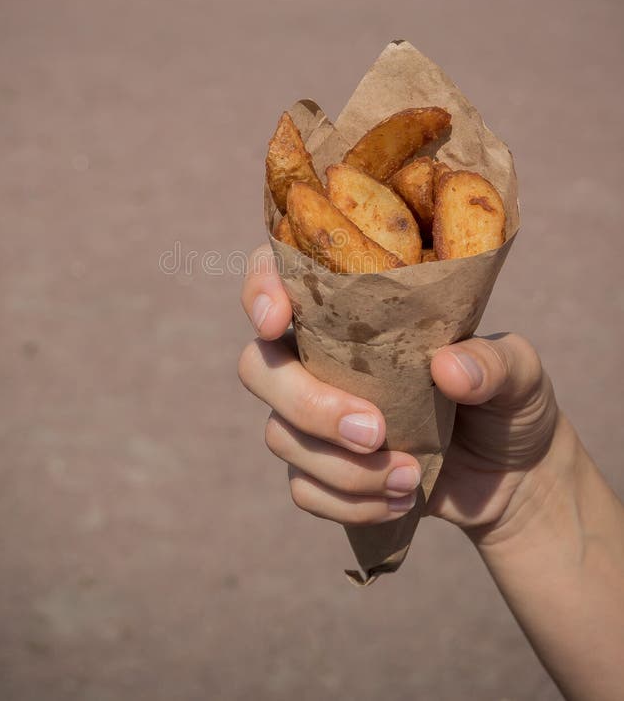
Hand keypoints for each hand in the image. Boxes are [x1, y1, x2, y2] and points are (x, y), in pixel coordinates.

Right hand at [238, 244, 558, 540]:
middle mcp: (321, 357)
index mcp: (356, 311)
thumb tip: (447, 369)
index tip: (277, 320)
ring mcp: (316, 416)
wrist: (518, 477)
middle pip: (259, 367)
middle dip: (306, 403)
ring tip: (408, 476)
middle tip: (373, 430)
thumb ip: (492, 362)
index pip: (280, 276)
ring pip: (280, 435)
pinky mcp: (324, 470)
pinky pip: (304, 488)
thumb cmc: (508, 401)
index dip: (261, 289)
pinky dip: (349, 503)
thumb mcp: (519, 372)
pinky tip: (401, 499)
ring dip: (342, 467)